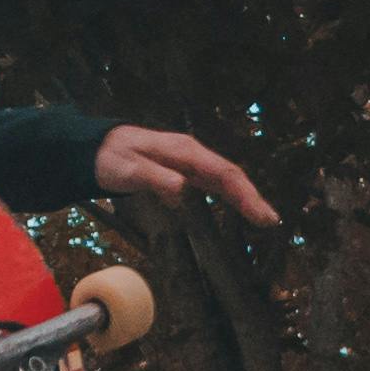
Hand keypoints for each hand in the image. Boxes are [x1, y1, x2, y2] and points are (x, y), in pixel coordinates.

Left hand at [92, 124, 275, 224]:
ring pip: (223, 180)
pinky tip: (237, 210)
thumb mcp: (129, 170)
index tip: (262, 215)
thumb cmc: (112, 158)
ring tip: (263, 219)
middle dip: (252, 198)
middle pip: (230, 176)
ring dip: (244, 198)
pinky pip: (212, 183)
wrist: (97, 148)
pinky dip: (228, 197)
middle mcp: (193, 154)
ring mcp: (189, 162)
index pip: (224, 173)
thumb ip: (156, 179)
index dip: (245, 195)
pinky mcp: (184, 170)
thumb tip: (184, 190)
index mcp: (185, 152)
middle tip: (271, 222)